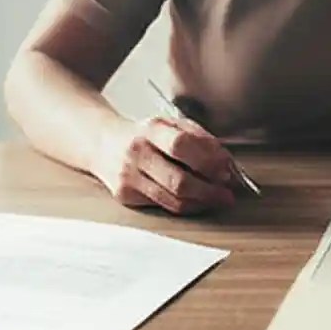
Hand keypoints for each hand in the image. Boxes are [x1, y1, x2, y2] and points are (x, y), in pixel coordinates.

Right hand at [92, 115, 238, 214]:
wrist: (102, 143)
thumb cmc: (144, 134)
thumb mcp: (172, 124)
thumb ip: (200, 138)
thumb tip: (225, 162)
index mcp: (151, 129)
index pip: (181, 146)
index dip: (208, 160)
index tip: (227, 170)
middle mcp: (136, 153)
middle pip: (178, 180)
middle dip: (210, 190)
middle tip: (228, 193)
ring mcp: (128, 176)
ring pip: (173, 199)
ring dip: (202, 202)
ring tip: (217, 198)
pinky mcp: (125, 195)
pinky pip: (164, 205)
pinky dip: (186, 205)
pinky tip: (198, 200)